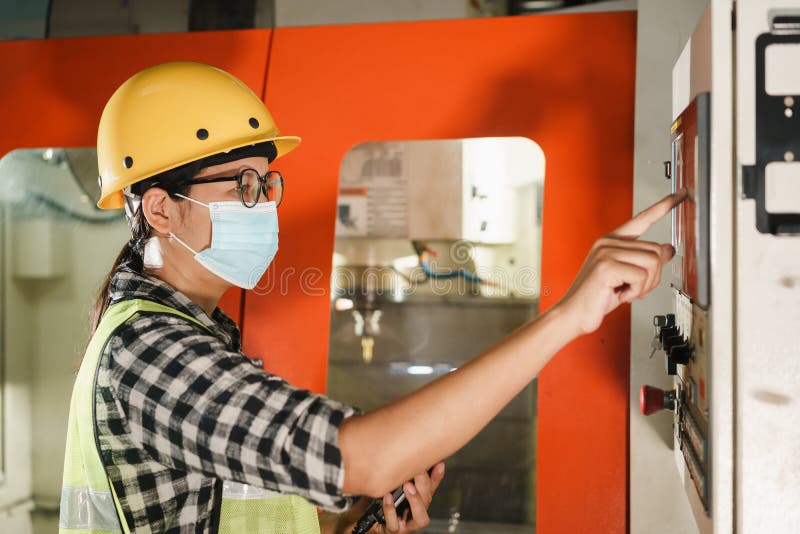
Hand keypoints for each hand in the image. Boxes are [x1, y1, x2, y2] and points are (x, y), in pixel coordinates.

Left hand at [375, 462, 444, 532]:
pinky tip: (388, 497)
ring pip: (420, 518)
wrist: (361, 518)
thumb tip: (402, 455)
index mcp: (416, 501)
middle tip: (418, 470)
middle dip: (424, 484)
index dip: (437, 477)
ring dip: (416, 501)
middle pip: (427, 501)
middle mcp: (414, 514)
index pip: (431, 488)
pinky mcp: (392, 531)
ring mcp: (405, 525)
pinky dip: (391, 510)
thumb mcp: (387, 483)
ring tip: (408, 486)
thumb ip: (398, 473)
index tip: (439, 463)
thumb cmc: (376, 500)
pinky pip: (394, 525)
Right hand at [554, 189, 687, 335]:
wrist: (574, 314)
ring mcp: (606, 252)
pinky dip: (635, 291)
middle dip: (653, 276)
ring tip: (626, 291)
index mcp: (612, 242)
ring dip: (645, 285)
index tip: (680, 194)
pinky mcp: (606, 265)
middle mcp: (608, 242)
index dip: (663, 206)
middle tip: (635, 288)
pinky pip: (641, 276)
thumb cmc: (597, 298)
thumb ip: (646, 261)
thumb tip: (668, 248)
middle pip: (656, 250)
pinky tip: (620, 294)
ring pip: (652, 262)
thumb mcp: (627, 278)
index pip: (642, 219)